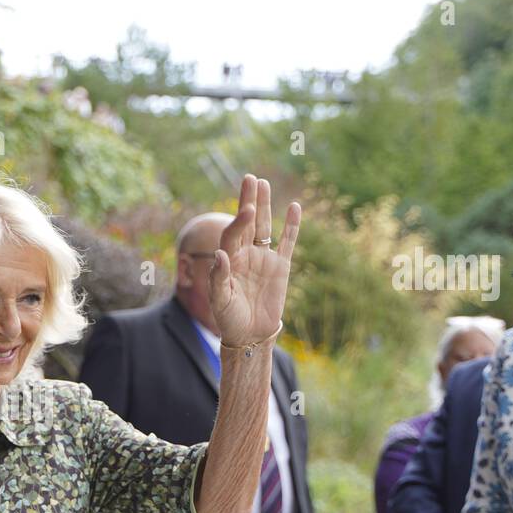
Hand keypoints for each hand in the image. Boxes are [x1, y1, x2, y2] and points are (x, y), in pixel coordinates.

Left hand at [208, 174, 300, 345]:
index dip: (240, 221)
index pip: (233, 234)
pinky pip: (287, 242)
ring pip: (264, 227)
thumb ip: (219, 278)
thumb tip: (219, 254)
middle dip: (248, 200)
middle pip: (247, 222)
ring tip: (263, 183)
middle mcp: (245, 255)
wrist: (250, 335)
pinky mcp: (281, 267)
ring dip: (264, 206)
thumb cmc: (229, 319)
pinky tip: (294, 207)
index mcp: (229, 260)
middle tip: (249, 177)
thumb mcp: (220, 301)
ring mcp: (264, 259)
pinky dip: (292, 226)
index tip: (246, 209)